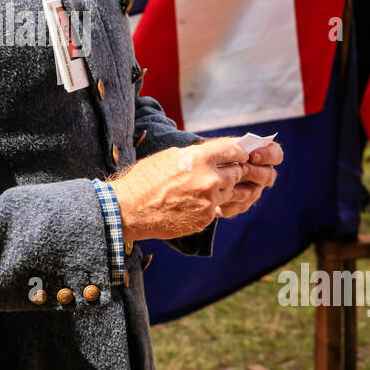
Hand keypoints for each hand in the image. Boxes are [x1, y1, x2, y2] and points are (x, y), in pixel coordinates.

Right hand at [110, 137, 253, 241]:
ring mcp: (209, 201)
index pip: (234, 151)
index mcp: (201, 159)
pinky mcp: (205, 218)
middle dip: (233, 171)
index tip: (240, 154)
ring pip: (229, 192)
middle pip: (237, 173)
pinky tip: (195, 202)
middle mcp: (209, 179)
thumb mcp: (170, 156)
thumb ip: (196, 155)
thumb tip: (212, 154)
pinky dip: (211, 204)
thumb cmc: (146, 179)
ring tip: (207, 187)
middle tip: (228, 171)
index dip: (238, 152)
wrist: (130, 209)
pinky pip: (217, 208)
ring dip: (222, 189)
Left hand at [215, 140, 282, 218]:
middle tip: (242, 169)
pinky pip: (239, 206)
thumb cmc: (215, 155)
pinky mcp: (240, 205)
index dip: (268, 156)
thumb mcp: (223, 147)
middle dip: (255, 172)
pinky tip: (216, 196)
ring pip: (253, 193)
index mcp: (261, 156)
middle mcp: (261, 174)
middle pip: (269, 175)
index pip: (276, 155)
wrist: (201, 173)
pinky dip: (227, 201)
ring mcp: (253, 191)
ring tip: (225, 183)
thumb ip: (234, 148)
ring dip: (239, 187)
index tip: (253, 156)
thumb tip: (242, 154)